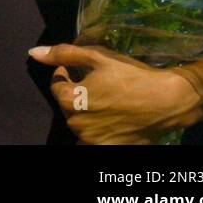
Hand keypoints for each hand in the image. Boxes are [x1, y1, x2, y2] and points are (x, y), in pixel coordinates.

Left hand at [29, 43, 200, 143]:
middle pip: (68, 105)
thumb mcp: (96, 57)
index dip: (66, 73)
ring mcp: (93, 141)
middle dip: (76, 93)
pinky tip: (112, 119)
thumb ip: (63, 54)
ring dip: (87, 112)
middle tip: (96, 84)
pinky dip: (98, 131)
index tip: (78, 69)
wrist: (169, 101)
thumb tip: (33, 53)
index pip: (56, 85)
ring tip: (106, 100)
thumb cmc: (131, 76)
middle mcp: (77, 124)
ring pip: (81, 123)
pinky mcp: (110, 149)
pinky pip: (94, 141)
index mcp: (70, 101)